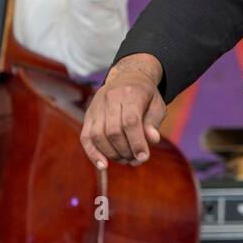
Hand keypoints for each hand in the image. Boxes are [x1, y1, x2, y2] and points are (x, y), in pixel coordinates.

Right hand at [80, 53, 167, 169]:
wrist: (127, 77)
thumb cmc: (145, 96)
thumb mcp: (156, 105)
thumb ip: (153, 122)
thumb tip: (152, 140)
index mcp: (131, 93)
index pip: (130, 121)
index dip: (136, 142)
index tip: (143, 157)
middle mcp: (110, 98)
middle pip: (113, 131)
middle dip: (125, 150)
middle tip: (135, 160)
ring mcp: (96, 106)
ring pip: (98, 135)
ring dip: (111, 154)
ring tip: (124, 160)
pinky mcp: (88, 115)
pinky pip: (86, 137)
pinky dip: (92, 153)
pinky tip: (103, 165)